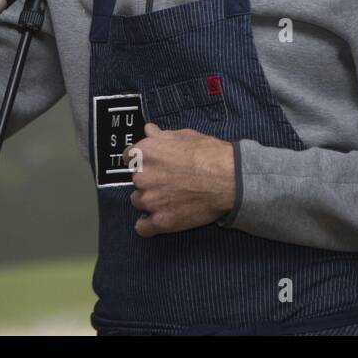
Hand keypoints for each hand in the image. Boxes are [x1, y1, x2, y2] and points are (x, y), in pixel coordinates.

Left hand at [125, 123, 235, 237]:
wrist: (229, 179)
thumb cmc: (210, 154)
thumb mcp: (185, 136)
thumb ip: (161, 135)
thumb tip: (149, 130)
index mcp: (145, 153)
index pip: (128, 157)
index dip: (141, 160)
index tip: (151, 164)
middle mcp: (142, 176)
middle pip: (135, 180)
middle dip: (148, 180)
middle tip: (168, 180)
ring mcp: (150, 200)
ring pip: (138, 201)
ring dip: (150, 200)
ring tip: (170, 198)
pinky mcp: (160, 221)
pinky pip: (142, 227)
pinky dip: (148, 225)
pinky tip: (159, 218)